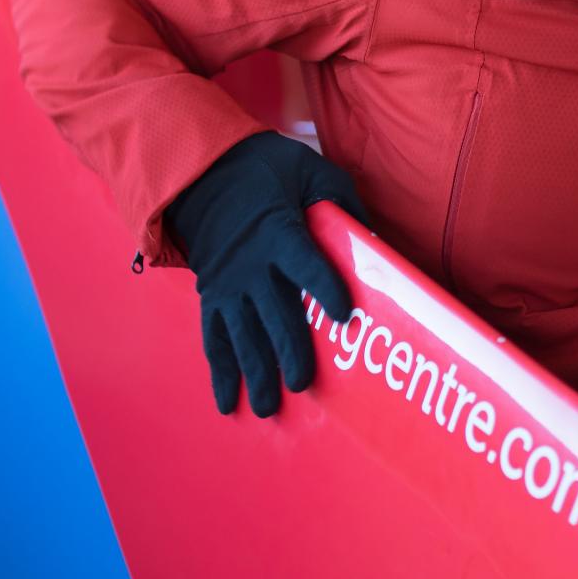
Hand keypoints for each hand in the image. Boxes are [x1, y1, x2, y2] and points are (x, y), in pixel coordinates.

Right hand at [165, 132, 365, 417]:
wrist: (201, 173)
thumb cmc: (265, 171)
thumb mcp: (310, 171)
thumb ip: (343, 201)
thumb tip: (375, 238)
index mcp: (280, 232)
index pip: (307, 264)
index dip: (325, 288)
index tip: (344, 315)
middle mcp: (252, 265)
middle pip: (275, 313)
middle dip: (290, 350)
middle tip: (304, 384)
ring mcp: (229, 285)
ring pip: (244, 335)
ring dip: (255, 373)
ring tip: (266, 407)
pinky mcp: (213, 297)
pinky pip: (214, 338)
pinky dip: (220, 372)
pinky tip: (226, 402)